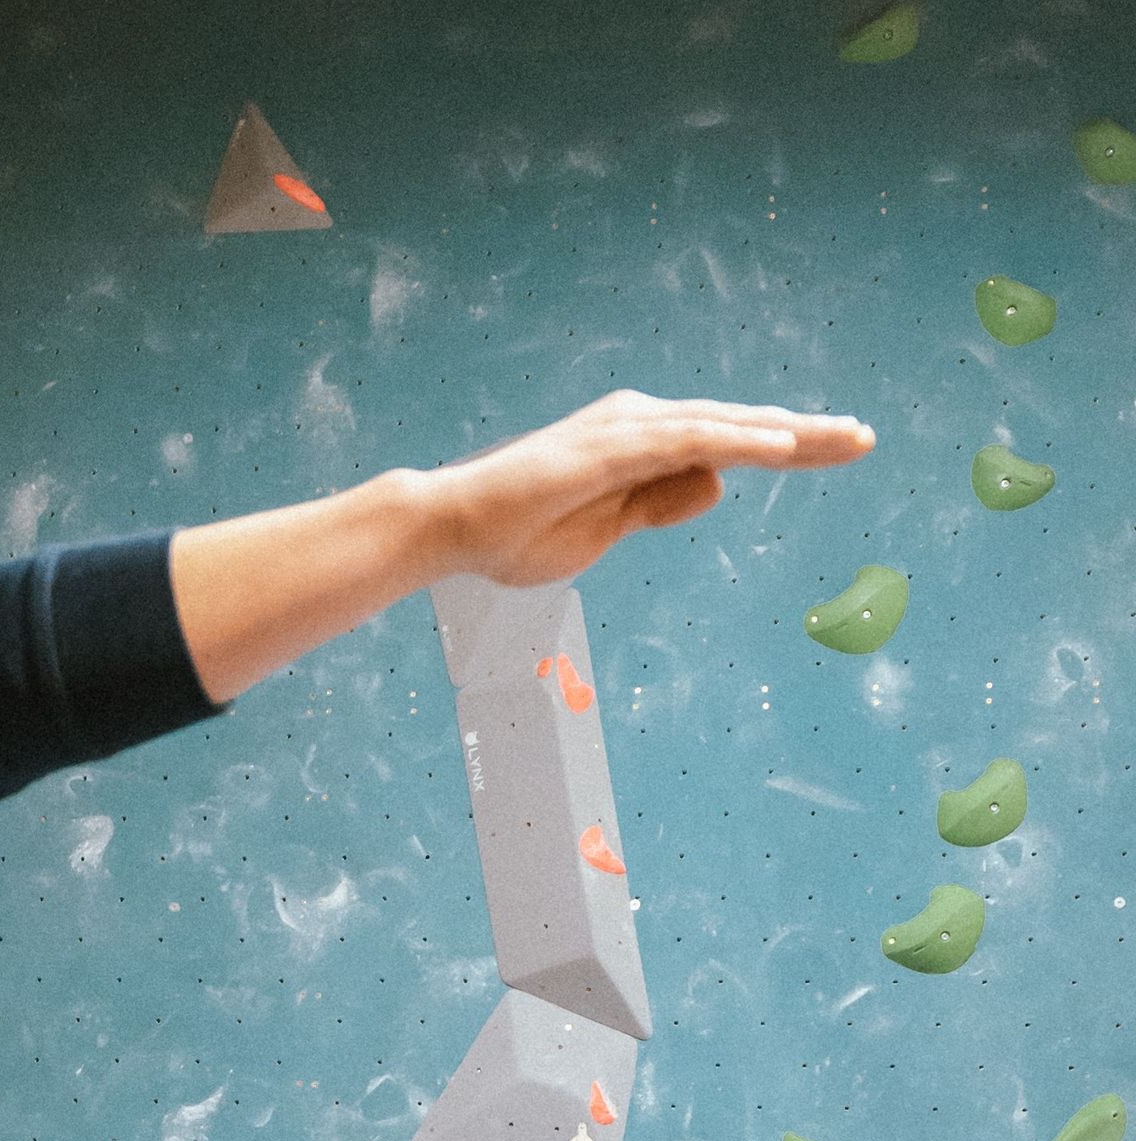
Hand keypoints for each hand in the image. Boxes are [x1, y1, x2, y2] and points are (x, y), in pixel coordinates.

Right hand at [431, 391, 874, 589]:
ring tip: (842, 439)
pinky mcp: (613, 443)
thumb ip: (658, 505)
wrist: (457, 530)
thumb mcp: (606, 530)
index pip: (728, 445)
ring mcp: (628, 428)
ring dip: (786, 433)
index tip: (839, 451)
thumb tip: (717, 485)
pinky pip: (689, 439)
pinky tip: (782, 447)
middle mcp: (642, 422)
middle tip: (866, 438)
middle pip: (739, 426)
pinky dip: (739, 440)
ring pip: (724, 426)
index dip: (786, 448)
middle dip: (805, 433)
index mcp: (642, 446)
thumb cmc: (518, 534)